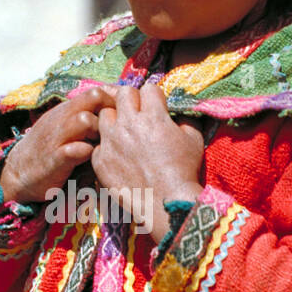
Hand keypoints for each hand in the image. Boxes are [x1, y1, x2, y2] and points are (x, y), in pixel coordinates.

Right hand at [0, 85, 118, 204]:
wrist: (17, 173)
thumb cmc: (47, 151)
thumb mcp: (63, 128)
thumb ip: (83, 119)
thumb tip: (114, 115)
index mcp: (65, 110)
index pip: (96, 92)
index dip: (112, 103)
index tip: (120, 121)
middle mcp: (61, 118)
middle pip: (94, 98)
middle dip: (110, 114)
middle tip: (114, 134)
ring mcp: (57, 137)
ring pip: (86, 120)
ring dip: (100, 133)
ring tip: (102, 148)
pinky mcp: (54, 159)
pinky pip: (76, 149)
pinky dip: (87, 153)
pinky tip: (90, 161)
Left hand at [91, 82, 204, 241]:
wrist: (165, 203)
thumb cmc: (184, 171)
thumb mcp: (194, 139)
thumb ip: (185, 120)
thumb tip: (177, 113)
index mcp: (152, 116)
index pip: (148, 88)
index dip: (154, 96)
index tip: (157, 107)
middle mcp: (128, 124)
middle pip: (122, 93)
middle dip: (131, 100)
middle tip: (138, 114)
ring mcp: (110, 142)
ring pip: (104, 115)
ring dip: (114, 120)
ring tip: (124, 133)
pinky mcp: (100, 160)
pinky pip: (97, 143)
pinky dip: (106, 147)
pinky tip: (117, 156)